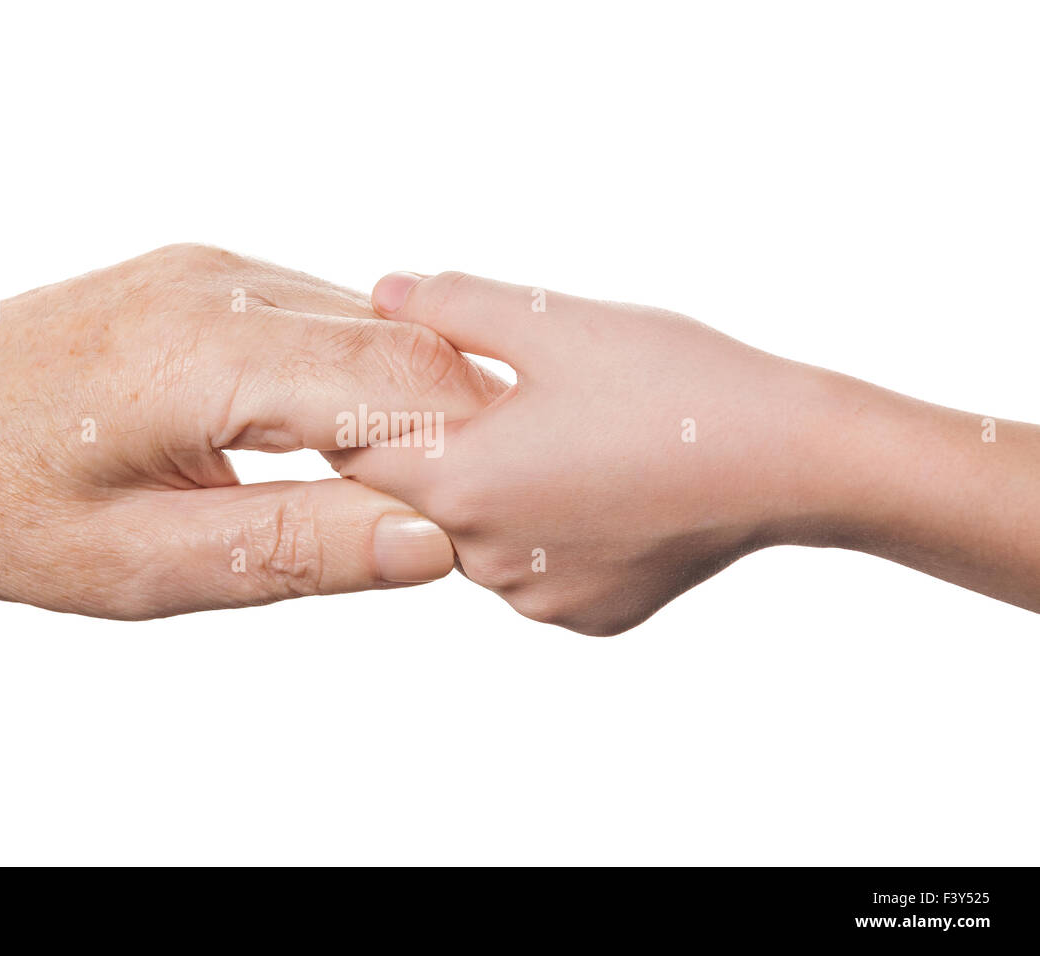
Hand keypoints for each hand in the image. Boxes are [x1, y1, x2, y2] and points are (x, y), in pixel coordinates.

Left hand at [0, 245, 500, 646]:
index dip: (471, 454)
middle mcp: (215, 284)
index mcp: (203, 350)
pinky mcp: (197, 280)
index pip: (403, 379)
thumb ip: (296, 549)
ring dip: (403, 408)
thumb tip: (431, 545)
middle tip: (467, 523)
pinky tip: (340, 448)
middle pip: (400, 342)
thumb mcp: (145, 566)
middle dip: (451, 432)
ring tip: (400, 498)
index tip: (493, 528)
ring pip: (365, 327)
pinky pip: (316, 320)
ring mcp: (205, 270)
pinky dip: (353, 382)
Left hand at [332, 271, 1039, 633]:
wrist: (793, 460)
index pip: (357, 452)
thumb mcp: (554, 319)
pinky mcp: (590, 617)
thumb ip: (452, 303)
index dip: (363, 410)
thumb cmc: (674, 382)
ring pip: (480, 537)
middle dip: (444, 448)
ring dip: (499, 493)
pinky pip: (538, 570)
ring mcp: (542, 600)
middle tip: (504, 398)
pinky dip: (550, 532)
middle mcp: (488, 561)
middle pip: (420, 499)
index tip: (394, 380)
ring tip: (568, 437)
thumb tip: (383, 292)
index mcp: (462, 485)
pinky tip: (602, 486)